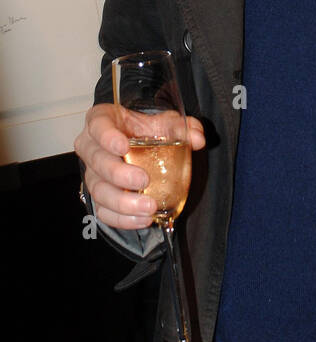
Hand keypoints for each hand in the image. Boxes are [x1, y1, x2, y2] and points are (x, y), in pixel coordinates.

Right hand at [74, 102, 205, 230]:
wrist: (137, 144)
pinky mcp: (98, 196)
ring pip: (98, 190)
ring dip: (122, 202)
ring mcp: (92, 173)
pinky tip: (143, 219)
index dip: (107, 137)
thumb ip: (184, 127)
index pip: (98, 125)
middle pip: (96, 162)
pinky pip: (103, 211)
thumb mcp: (165, 122)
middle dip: (118, 174)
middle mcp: (91, 147)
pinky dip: (122, 219)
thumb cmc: (144, 130)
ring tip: (148, 207)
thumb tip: (197, 139)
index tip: (123, 146)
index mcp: (102, 121)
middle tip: (144, 180)